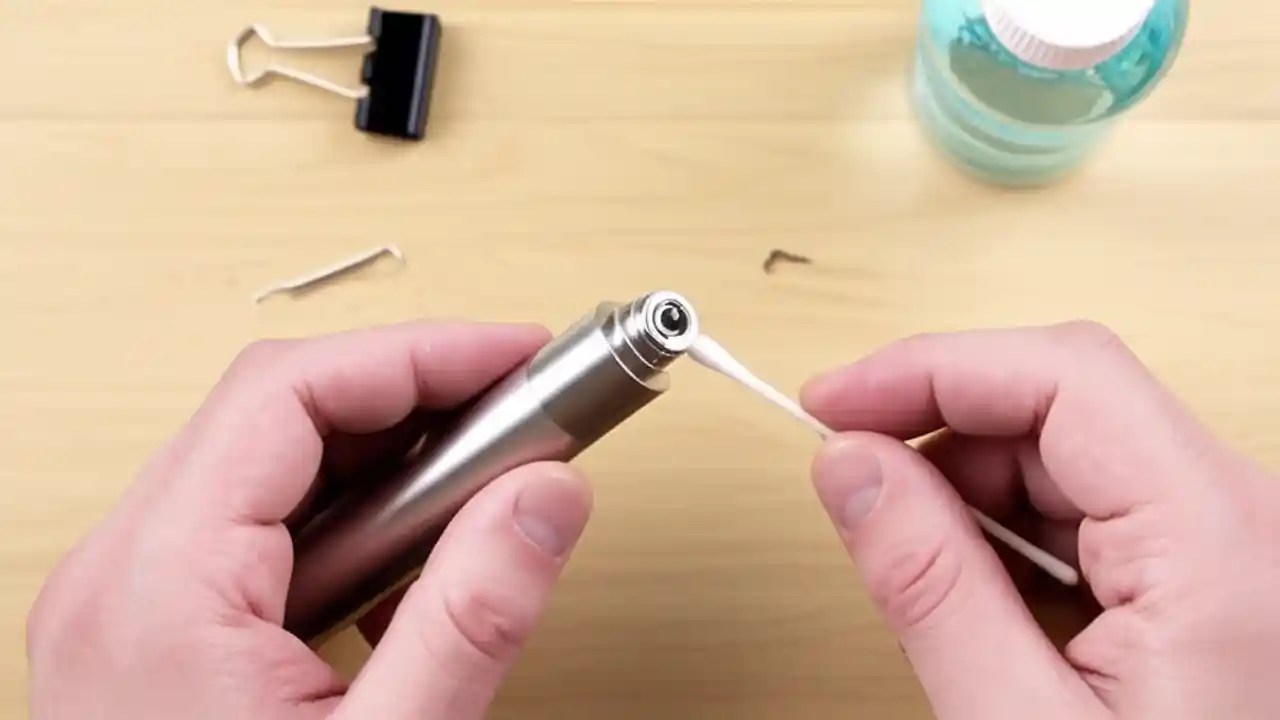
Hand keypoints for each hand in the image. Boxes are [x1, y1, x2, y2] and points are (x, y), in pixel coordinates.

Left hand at [27, 322, 593, 719]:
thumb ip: (473, 616)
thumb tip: (549, 494)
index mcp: (156, 586)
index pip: (287, 393)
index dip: (417, 353)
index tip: (516, 353)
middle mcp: (122, 572)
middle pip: (278, 412)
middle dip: (415, 396)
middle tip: (524, 409)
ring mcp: (131, 597)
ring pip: (273, 464)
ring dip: (390, 460)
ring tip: (486, 486)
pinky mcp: (159, 625)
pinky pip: (262, 528)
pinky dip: (354, 522)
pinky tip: (416, 567)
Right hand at [801, 322, 1279, 719]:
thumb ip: (928, 582)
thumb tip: (850, 467)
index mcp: (1218, 538)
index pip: (1061, 375)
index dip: (929, 368)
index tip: (832, 402)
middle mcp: (1242, 519)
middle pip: (1063, 404)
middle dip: (939, 429)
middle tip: (850, 482)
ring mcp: (1234, 546)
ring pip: (1074, 453)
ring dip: (972, 486)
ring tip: (916, 561)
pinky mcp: (1212, 577)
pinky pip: (1096, 512)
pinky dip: (1015, 533)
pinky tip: (981, 592)